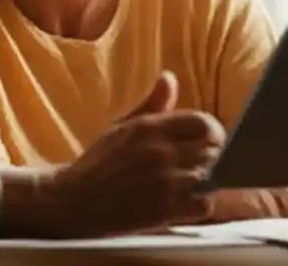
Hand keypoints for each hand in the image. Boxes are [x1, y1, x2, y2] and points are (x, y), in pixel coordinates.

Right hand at [45, 71, 225, 236]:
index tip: (208, 139)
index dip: (211, 130)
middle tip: (206, 161)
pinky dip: (201, 202)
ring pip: (212, 174)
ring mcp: (165, 182)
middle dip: (214, 153)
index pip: (203, 122)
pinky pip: (204, 203)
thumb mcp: (123, 126)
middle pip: (213, 147)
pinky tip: (189, 200)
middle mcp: (160, 152)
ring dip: (209, 177)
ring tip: (197, 179)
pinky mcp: (165, 210)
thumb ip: (153, 104)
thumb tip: (169, 77)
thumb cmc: (100, 162)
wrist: (74, 200)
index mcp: (150, 128)